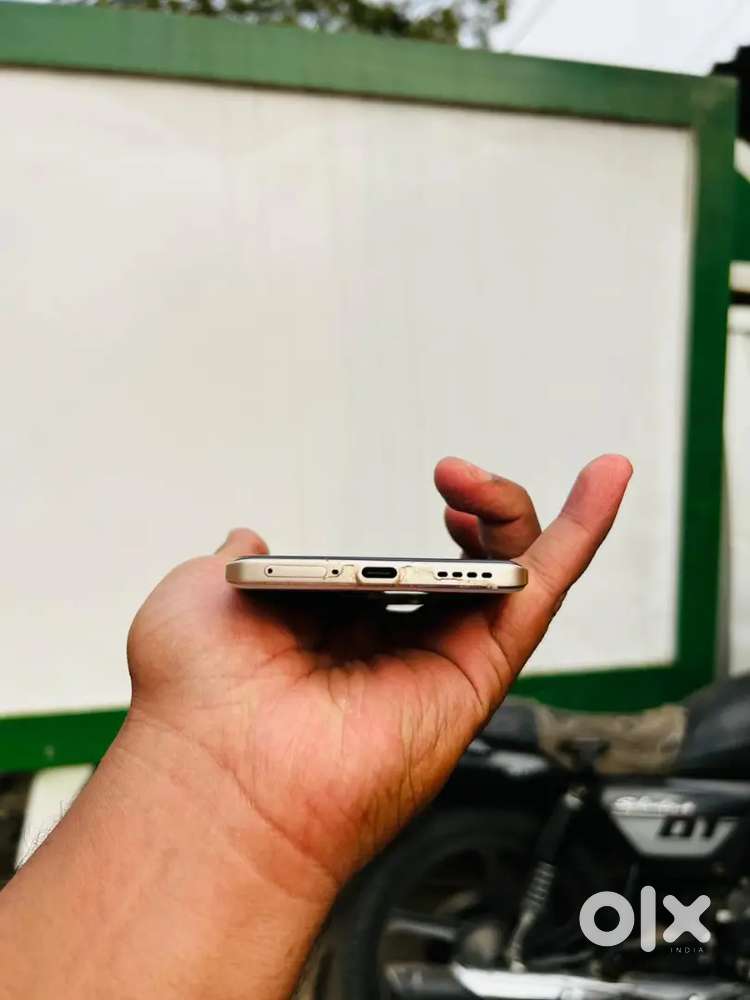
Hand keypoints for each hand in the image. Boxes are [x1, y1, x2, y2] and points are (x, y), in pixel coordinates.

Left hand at [124, 454, 631, 896]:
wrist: (215, 777)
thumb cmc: (194, 700)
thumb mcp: (197, 594)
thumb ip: (231, 556)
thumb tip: (249, 536)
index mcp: (339, 627)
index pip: (408, 567)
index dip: (423, 525)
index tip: (428, 480)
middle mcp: (395, 647)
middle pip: (470, 566)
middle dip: (477, 510)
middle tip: (450, 478)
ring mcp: (438, 661)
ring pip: (511, 576)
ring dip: (515, 514)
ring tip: (475, 484)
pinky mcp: (475, 673)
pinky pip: (541, 597)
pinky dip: (579, 536)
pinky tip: (603, 480)